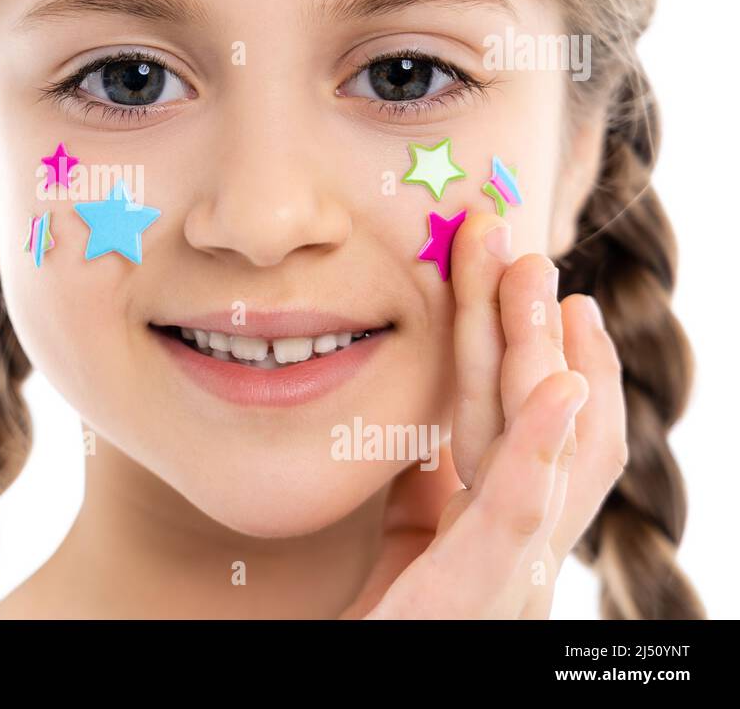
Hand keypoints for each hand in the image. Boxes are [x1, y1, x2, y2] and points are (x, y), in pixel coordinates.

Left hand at [338, 212, 628, 617]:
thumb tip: (426, 434)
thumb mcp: (407, 546)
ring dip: (545, 355)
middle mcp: (519, 544)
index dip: (520, 345)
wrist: (351, 689)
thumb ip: (425, 491)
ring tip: (543, 281)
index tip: (514, 278)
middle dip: (533, 327)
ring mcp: (512, 571)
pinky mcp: (480, 593)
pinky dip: (548, 445)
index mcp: (494, 526)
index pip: (516, 417)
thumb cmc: (386, 629)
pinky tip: (559, 385)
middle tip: (520, 245)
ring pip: (546, 444)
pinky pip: (522, 512)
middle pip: (541, 416)